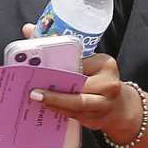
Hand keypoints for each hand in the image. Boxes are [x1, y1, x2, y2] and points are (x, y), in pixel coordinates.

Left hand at [29, 53, 143, 141]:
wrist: (119, 107)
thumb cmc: (98, 80)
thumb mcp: (87, 62)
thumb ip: (59, 48)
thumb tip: (28, 29)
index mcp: (105, 64)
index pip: (81, 64)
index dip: (61, 65)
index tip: (42, 65)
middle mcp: (109, 83)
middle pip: (80, 86)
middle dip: (57, 90)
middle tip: (34, 91)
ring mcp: (105, 103)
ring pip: (78, 103)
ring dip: (55, 102)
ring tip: (37, 98)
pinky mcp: (98, 118)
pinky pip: (76, 115)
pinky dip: (60, 111)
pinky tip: (46, 108)